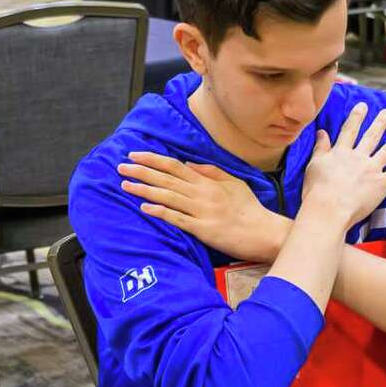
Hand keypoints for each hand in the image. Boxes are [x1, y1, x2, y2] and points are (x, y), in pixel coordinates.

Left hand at [119, 153, 288, 261]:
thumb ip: (211, 172)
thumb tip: (188, 164)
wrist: (265, 232)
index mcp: (208, 181)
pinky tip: (145, 208)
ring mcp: (202, 211)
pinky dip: (160, 212)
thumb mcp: (234, 183)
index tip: (135, 154)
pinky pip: (178, 219)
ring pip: (168, 197)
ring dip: (145, 190)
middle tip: (121, 167)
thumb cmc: (250, 209)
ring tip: (125, 185)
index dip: (153, 159)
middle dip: (142, 171)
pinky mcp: (203, 229)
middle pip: (167, 179)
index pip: (175, 166)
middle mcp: (202, 193)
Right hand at [300, 102, 385, 229]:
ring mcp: (372, 169)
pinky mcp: (382, 183)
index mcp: (341, 152)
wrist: (330, 208)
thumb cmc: (317, 190)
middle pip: (372, 136)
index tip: (363, 106)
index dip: (357, 117)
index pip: (350, 130)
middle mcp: (358, 157)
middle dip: (381, 123)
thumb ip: (320, 148)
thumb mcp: (314, 165)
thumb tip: (321, 132)